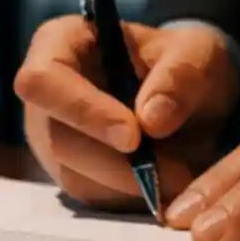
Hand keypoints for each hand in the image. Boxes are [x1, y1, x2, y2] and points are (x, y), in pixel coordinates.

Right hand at [14, 16, 239, 210]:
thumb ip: (181, 75)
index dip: (82, 111)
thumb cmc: (182, 61)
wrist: (187, 95)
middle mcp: (43, 95)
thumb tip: (151, 121)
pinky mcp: (69, 172)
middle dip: (115, 162)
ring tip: (180, 176)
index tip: (134, 137)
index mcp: (58, 43)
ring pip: (73, 174)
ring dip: (128, 184)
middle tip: (176, 172)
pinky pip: (89, 196)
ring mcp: (50, 138)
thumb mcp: (197, 52)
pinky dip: (130, 197)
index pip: (42, 80)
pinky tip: (163, 184)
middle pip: (57, 137)